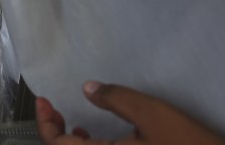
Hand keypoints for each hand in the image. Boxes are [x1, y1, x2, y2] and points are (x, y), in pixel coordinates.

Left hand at [37, 82, 224, 144]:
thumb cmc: (186, 143)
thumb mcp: (150, 113)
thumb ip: (116, 99)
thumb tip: (88, 88)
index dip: (44, 123)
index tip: (42, 100)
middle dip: (52, 131)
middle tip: (51, 108)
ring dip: (68, 142)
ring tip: (72, 123)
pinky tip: (92, 136)